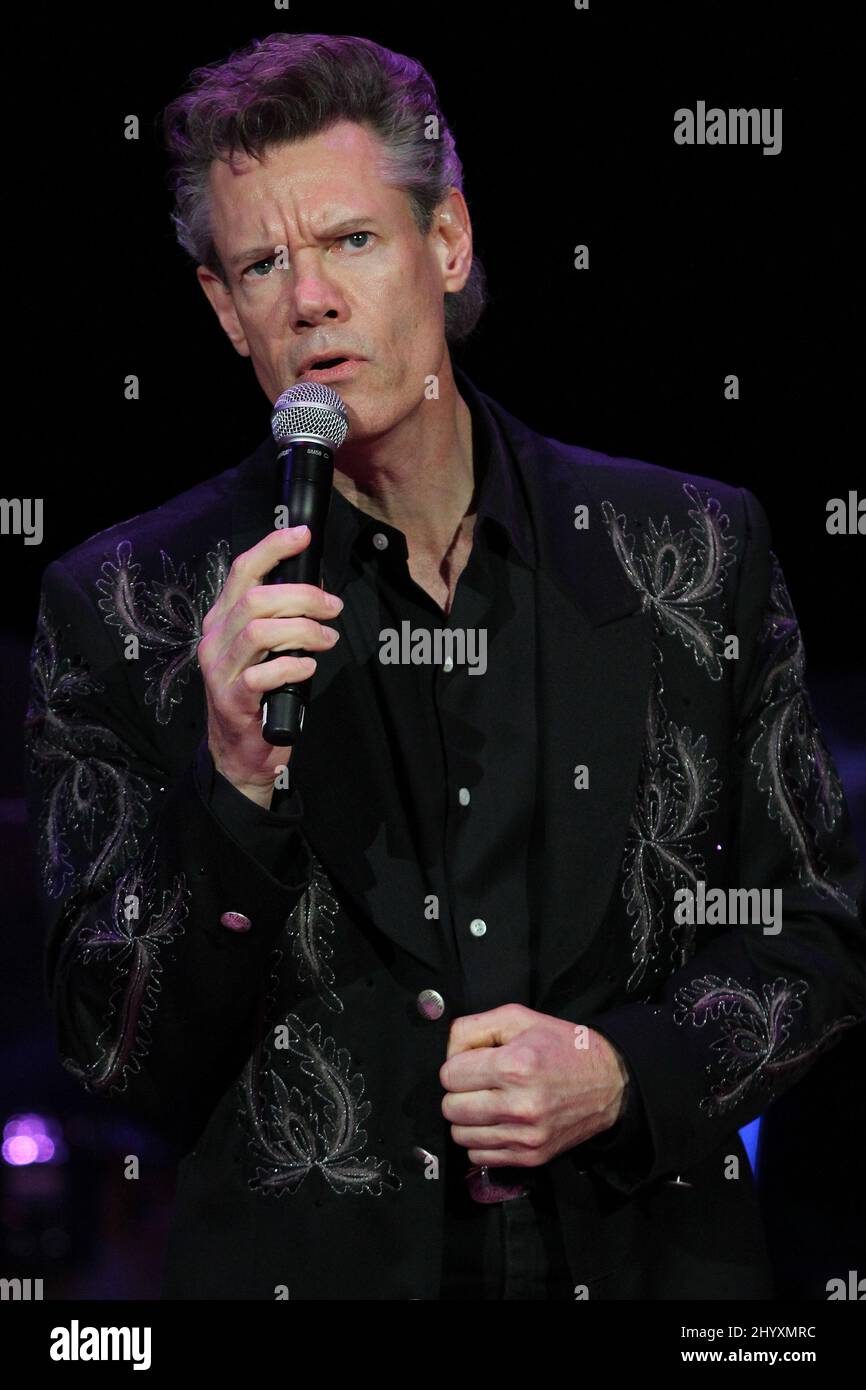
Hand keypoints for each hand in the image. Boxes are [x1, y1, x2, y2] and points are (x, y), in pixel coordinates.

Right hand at [198, 524, 342, 807]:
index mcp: (223, 619)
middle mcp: (215, 639)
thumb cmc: (260, 695)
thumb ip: (281, 619)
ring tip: (326, 638)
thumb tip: (316, 590)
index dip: (273, 547)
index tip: (302, 535)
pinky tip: (308, 669)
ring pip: (259, 630)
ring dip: (302, 630)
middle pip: (256, 598)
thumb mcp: (265, 649)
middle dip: (302, 596)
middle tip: (332, 607)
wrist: (240, 752)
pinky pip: (261, 674)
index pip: (242, 570)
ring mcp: (220, 670)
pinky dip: (292, 666)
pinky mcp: (232, 700)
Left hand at [440, 1003, 628, 1167]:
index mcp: (514, 1065)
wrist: (609, 1082)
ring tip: (488, 1102)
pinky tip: (498, 1122)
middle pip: (450, 1107)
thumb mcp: (518, 1018)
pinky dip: (481, 1140)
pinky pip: (479, 1157)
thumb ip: (472, 1028)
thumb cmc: (562, 1047)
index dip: (457, 1065)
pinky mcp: (531, 1156)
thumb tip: (447, 1054)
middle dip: (458, 1092)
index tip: (473, 1063)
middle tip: (479, 1083)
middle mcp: (519, 1104)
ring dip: (468, 1118)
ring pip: (461, 1135)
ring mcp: (525, 1135)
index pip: (449, 1075)